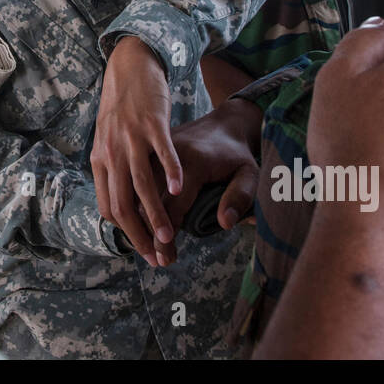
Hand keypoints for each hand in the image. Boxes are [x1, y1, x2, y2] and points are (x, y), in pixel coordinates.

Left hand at [91, 36, 176, 265]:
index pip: (108, 206)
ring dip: (155, 213)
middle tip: (157, 254)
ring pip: (142, 184)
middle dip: (140, 233)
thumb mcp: (109, 140)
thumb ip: (113, 169)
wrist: (130, 67)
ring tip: (169, 235)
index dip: (126, 231)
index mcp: (101, 160)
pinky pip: (162, 153)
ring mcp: (132, 137)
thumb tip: (118, 200)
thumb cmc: (124, 108)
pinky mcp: (152, 123)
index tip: (143, 247)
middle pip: (122, 203)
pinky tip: (181, 191)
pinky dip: (171, 174)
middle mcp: (112, 152)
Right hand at [151, 96, 262, 264]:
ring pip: (135, 192)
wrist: (224, 123)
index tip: (165, 258)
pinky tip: (140, 225)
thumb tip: (225, 223)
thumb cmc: (238, 154)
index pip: (172, 205)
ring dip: (137, 222)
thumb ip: (241, 197)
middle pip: (147, 202)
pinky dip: (133, 205)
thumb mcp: (250, 173)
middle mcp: (168, 157)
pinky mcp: (149, 155)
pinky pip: (135, 182)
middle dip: (148, 236)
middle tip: (156, 261)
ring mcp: (155, 153)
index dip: (166, 236)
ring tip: (147, 249)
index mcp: (193, 162)